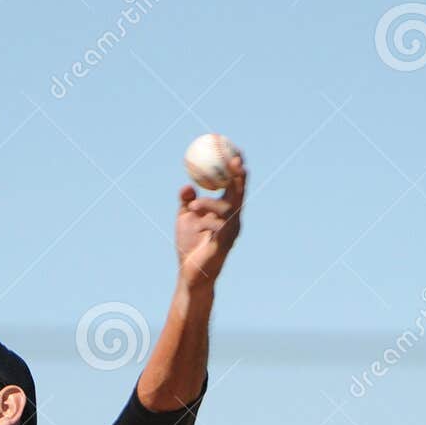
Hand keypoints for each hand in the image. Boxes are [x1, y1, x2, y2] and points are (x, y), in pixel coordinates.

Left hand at [175, 155, 245, 289]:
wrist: (190, 274)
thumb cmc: (189, 246)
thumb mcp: (185, 218)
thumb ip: (187, 201)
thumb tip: (187, 186)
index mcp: (226, 212)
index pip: (234, 186)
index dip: (236, 169)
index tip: (234, 150)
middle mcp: (233, 220)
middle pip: (240, 194)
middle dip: (240, 176)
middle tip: (234, 160)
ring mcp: (231, 233)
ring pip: (227, 209)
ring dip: (209, 205)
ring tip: (192, 207)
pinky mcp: (226, 245)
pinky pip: (219, 227)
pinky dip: (206, 221)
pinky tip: (195, 222)